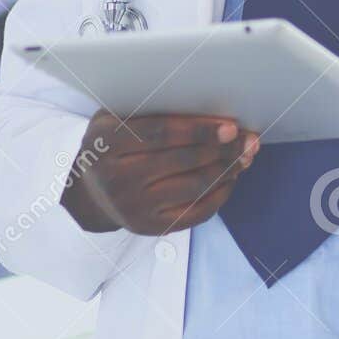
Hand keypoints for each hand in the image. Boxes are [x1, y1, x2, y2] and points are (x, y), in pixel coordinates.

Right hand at [60, 111, 259, 234]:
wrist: (91, 193)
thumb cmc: (113, 146)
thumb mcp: (116, 119)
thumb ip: (150, 111)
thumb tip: (208, 112)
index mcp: (107, 142)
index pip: (161, 133)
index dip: (199, 130)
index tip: (230, 126)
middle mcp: (117, 178)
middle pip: (182, 160)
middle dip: (222, 149)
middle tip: (247, 141)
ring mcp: (133, 207)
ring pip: (193, 187)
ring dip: (226, 170)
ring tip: (244, 157)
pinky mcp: (149, 227)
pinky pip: (195, 212)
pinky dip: (219, 195)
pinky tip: (230, 179)